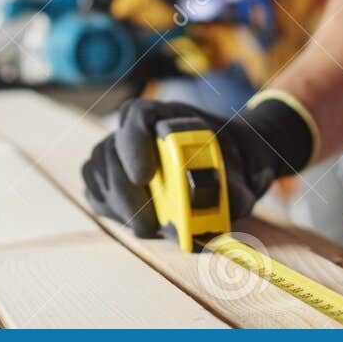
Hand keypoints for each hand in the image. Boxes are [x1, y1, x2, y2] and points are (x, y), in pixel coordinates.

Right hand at [81, 94, 314, 236]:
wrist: (231, 166)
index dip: (134, 144)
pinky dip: (110, 208)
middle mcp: (137, 128)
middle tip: (148, 226)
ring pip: (99, 171)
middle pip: (112, 150)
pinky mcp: (109, 176)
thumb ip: (235, 191)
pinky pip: (96, 190)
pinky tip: (134, 220)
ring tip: (148, 227)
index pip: (137, 115)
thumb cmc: (236, 163)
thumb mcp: (246, 173)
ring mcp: (119, 151)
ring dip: (119, 204)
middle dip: (126, 192)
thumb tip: (217, 214)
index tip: (145, 176)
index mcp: (168, 114)